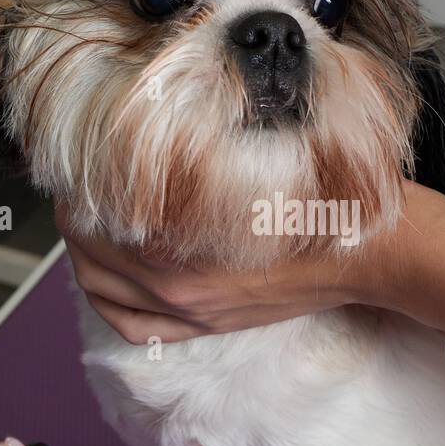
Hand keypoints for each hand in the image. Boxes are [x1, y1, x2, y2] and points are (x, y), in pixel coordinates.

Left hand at [59, 180, 444, 342]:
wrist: (370, 250)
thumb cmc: (319, 196)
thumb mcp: (257, 154)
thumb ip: (201, 148)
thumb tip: (157, 118)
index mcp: (181, 243)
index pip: (94, 218)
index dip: (76, 189)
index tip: (77, 163)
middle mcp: (175, 286)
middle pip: (89, 257)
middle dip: (75, 222)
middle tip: (75, 190)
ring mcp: (192, 311)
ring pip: (104, 294)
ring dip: (86, 262)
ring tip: (86, 230)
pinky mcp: (209, 324)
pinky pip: (137, 328)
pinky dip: (111, 304)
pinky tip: (109, 284)